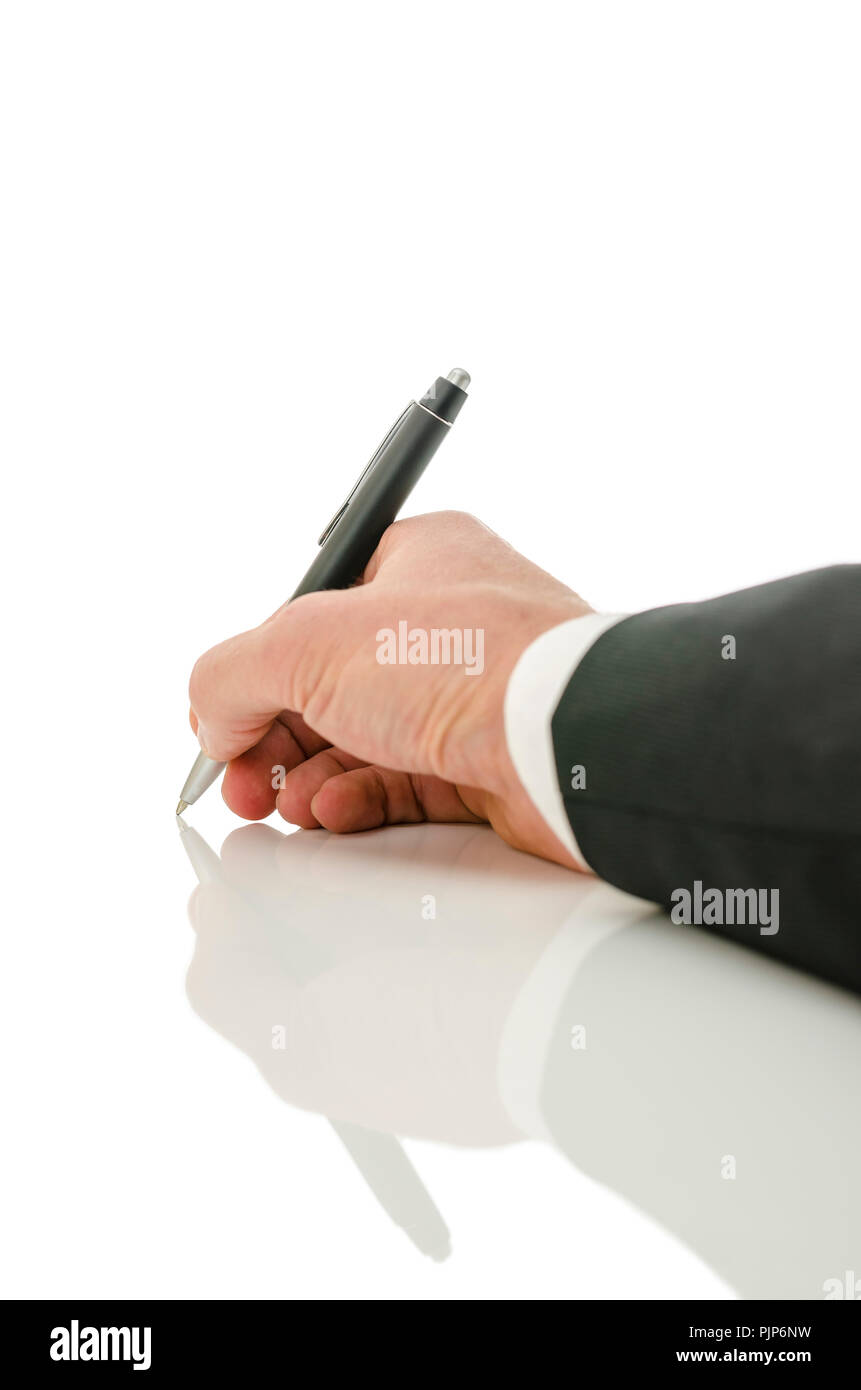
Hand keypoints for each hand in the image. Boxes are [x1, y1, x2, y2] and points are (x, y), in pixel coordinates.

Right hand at [188, 511, 590, 866]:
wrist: (570, 741)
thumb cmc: (467, 661)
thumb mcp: (307, 643)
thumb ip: (232, 673)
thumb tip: (211, 716)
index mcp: (416, 560)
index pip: (310, 609)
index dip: (256, 667)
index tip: (218, 718)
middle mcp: (448, 622)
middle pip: (330, 684)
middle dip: (272, 737)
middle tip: (242, 781)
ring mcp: (472, 695)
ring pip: (365, 739)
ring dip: (309, 774)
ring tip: (286, 802)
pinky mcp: (489, 761)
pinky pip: (405, 783)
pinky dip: (359, 799)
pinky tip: (333, 812)